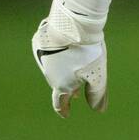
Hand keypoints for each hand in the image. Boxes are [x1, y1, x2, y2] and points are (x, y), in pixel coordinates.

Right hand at [31, 0, 107, 117]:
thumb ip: (97, 94)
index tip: (66, 114)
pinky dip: (58, 55)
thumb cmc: (87, 53)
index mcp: (61, 85)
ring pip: (54, 69)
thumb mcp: (97, 75)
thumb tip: (98, 109)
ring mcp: (42, 58)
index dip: (64, 109)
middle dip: (68, 89)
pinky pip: (50, 52)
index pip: (60, 103)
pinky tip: (67, 48)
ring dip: (64, 72)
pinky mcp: (40, 43)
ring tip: (75, 69)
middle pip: (59, 85)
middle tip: (77, 91)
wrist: (72, 25)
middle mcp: (48, 74)